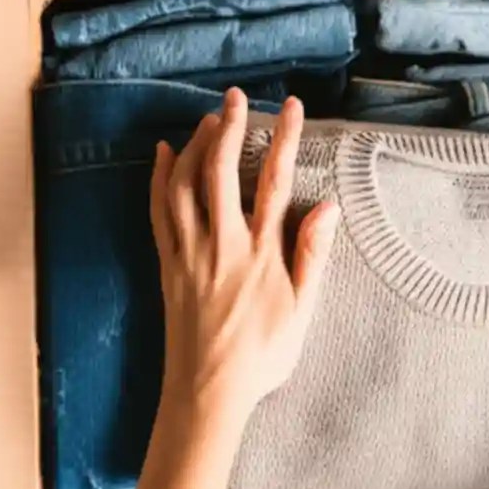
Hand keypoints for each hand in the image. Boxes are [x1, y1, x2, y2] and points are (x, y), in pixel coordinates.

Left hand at [150, 88, 339, 423]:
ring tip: (211, 118)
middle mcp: (223, 245)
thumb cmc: (262, 357)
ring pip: (186, 185)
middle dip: (231, 127)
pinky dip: (160, 178)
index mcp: (261, 255)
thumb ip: (313, 257)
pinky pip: (160, 211)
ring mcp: (190, 253)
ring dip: (197, 146)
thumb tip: (328, 208)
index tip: (291, 109)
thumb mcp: (302, 313)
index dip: (284, 140)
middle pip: (222, 171)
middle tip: (238, 97)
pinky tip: (166, 154)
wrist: (208, 392)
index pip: (275, 184)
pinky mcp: (167, 265)